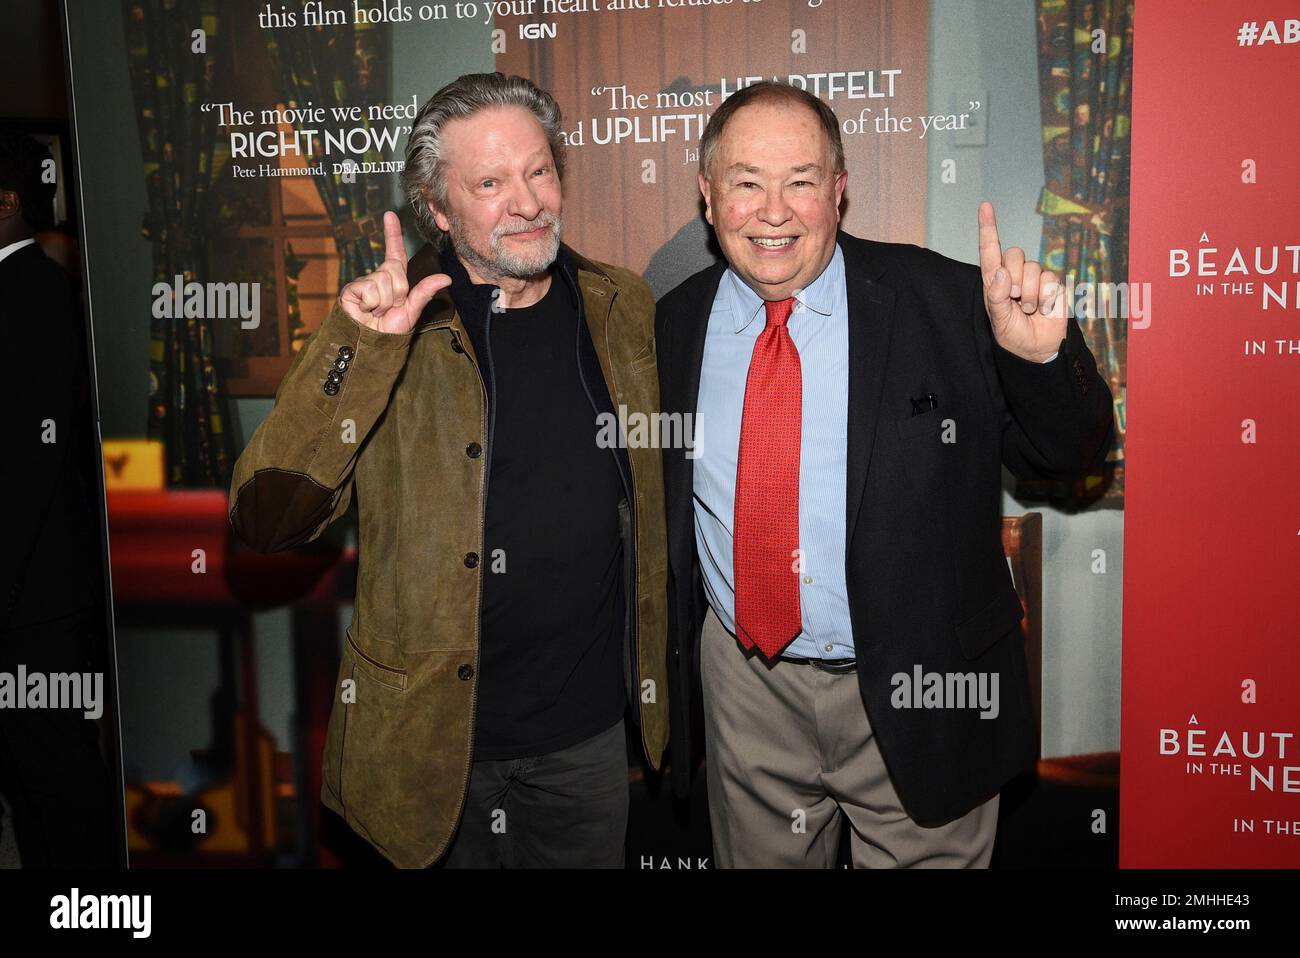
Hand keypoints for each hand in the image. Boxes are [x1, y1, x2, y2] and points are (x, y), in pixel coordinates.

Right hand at [339, 211, 450, 333]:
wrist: (372, 345)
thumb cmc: (390, 331)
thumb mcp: (412, 311)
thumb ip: (425, 292)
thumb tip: (446, 278)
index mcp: (394, 280)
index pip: (395, 252)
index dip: (392, 233)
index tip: (390, 214)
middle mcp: (378, 277)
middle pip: (394, 270)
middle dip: (397, 293)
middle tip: (390, 308)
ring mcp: (363, 282)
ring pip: (382, 281)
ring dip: (384, 302)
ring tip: (377, 313)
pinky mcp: (351, 290)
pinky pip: (369, 289)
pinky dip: (372, 304)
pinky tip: (366, 311)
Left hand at [977, 201, 1066, 362]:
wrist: (1037, 348)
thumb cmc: (1013, 334)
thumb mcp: (998, 319)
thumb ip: (995, 297)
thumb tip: (1001, 273)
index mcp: (995, 280)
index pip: (990, 249)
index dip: (988, 227)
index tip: (985, 206)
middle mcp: (1014, 273)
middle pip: (1013, 254)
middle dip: (1013, 279)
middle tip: (1014, 300)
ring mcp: (1035, 277)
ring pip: (1032, 268)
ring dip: (1029, 294)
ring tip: (1028, 309)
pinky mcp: (1053, 283)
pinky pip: (1050, 279)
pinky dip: (1045, 297)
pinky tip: (1043, 309)